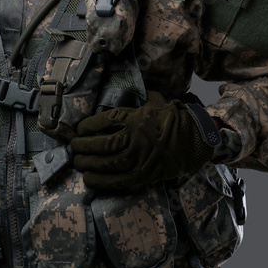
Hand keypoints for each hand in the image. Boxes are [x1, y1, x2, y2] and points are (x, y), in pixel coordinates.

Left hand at [70, 90, 213, 189]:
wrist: (194, 141)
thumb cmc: (173, 119)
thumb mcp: (156, 100)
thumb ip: (139, 97)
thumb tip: (130, 86)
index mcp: (135, 118)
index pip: (104, 121)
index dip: (88, 126)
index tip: (79, 129)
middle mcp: (134, 138)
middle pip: (101, 144)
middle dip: (83, 146)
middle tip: (74, 147)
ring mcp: (138, 158)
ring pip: (106, 163)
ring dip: (88, 164)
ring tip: (78, 162)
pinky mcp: (143, 175)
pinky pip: (117, 180)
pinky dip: (101, 181)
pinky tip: (89, 180)